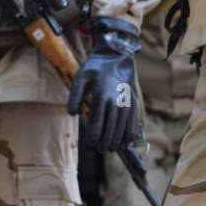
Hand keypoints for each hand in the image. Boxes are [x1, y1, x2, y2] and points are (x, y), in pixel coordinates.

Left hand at [67, 18, 140, 153]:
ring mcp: (126, 101)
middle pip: (111, 128)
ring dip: (119, 139)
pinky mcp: (133, 100)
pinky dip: (131, 130)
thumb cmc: (95, 67)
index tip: (91, 143)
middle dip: (106, 141)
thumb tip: (72, 114)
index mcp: (101, 96)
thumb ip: (75, 95)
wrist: (116, 55)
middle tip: (101, 149)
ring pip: (123, 126)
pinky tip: (127, 139)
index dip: (94, 136)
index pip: (97, 123)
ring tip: (113, 148)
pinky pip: (134, 118)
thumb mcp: (80, 77)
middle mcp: (116, 101)